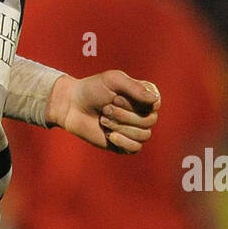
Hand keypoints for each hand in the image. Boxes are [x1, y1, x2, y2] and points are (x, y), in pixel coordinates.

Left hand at [44, 70, 160, 152]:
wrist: (72, 106)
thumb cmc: (92, 89)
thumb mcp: (113, 80)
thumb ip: (135, 88)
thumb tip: (155, 101)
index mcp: (142, 95)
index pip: (154, 104)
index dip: (135, 103)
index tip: (115, 96)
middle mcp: (142, 112)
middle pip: (149, 121)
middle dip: (124, 115)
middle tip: (105, 108)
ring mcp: (134, 129)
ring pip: (143, 135)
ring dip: (120, 126)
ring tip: (103, 119)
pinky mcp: (125, 144)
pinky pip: (136, 148)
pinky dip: (124, 142)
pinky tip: (111, 136)